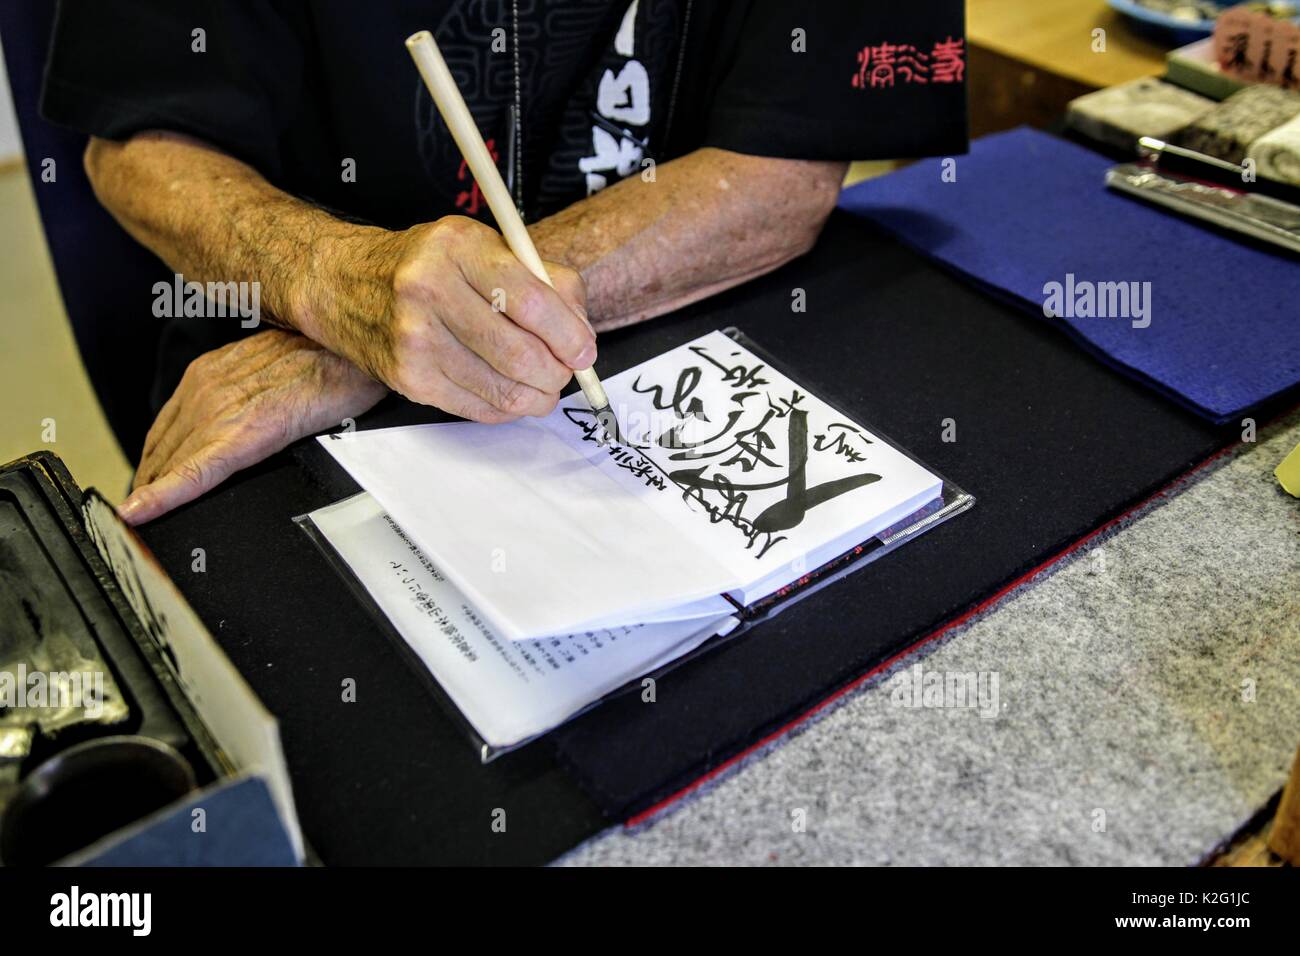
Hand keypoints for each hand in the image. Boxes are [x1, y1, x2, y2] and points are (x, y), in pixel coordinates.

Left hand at [120, 330, 386, 524]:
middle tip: (141, 514)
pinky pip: (193, 472)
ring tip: (139, 524)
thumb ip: (249, 389)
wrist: (354, 353)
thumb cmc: (328, 360)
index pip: (167, 428)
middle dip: (147, 482)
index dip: (154, 463)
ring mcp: (218, 411)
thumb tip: (251, 416)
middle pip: (161, 449)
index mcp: (210, 373)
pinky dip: (163, 494)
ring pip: (170, 463)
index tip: (145, 487)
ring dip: (149, 492)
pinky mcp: (238, 436)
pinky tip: (140, 512)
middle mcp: (205, 388)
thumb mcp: (274, 367)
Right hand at [298, 215, 595, 422]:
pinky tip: (513, 394)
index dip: (569, 335)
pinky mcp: (408, 378)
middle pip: (520, 354)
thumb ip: (544, 279)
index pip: (531, 301)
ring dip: (538, 396)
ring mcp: (414, 339)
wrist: (344, 284)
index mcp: (458, 247)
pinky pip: (478, 408)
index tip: (584, 350)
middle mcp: (430, 290)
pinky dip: (508, 408)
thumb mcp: (485, 246)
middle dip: (558, 372)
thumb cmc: (428, 265)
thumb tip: (582, 334)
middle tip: (565, 371)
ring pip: (503, 389)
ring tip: (544, 386)